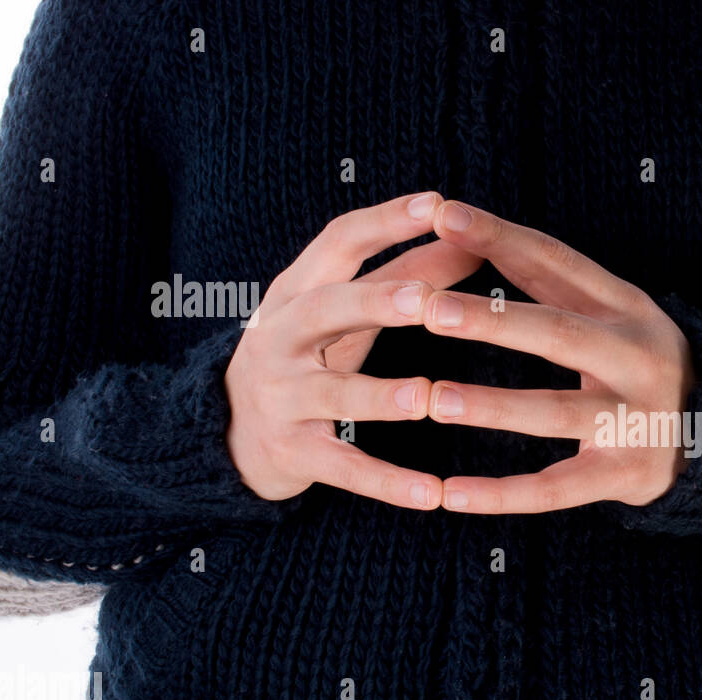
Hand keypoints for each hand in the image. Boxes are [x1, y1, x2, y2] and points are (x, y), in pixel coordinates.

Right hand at [225, 192, 482, 507]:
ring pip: (332, 394)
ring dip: (379, 396)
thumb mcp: (346, 313)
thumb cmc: (309, 358)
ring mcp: (282, 397)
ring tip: (425, 398)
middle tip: (426, 300)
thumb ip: (407, 277)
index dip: (385, 222)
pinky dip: (387, 483)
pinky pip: (343, 468)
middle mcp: (281, 337)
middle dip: (376, 301)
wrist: (225, 434)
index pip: (338, 242)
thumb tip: (476, 239)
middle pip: (326, 310)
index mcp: (299, 290)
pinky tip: (432, 494)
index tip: (437, 204)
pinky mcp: (292, 453)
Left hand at [423, 200, 694, 512]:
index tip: (443, 215)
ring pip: (556, 413)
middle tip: (429, 310)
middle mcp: (637, 359)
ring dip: (493, 407)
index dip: (502, 237)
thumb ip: (546, 278)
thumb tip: (457, 224)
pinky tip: (451, 495)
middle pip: (559, 334)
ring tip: (433, 400)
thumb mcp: (611, 313)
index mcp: (627, 308)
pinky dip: (502, 494)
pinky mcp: (624, 475)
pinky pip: (555, 489)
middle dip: (493, 321)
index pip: (560, 263)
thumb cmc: (637, 364)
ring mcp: (635, 420)